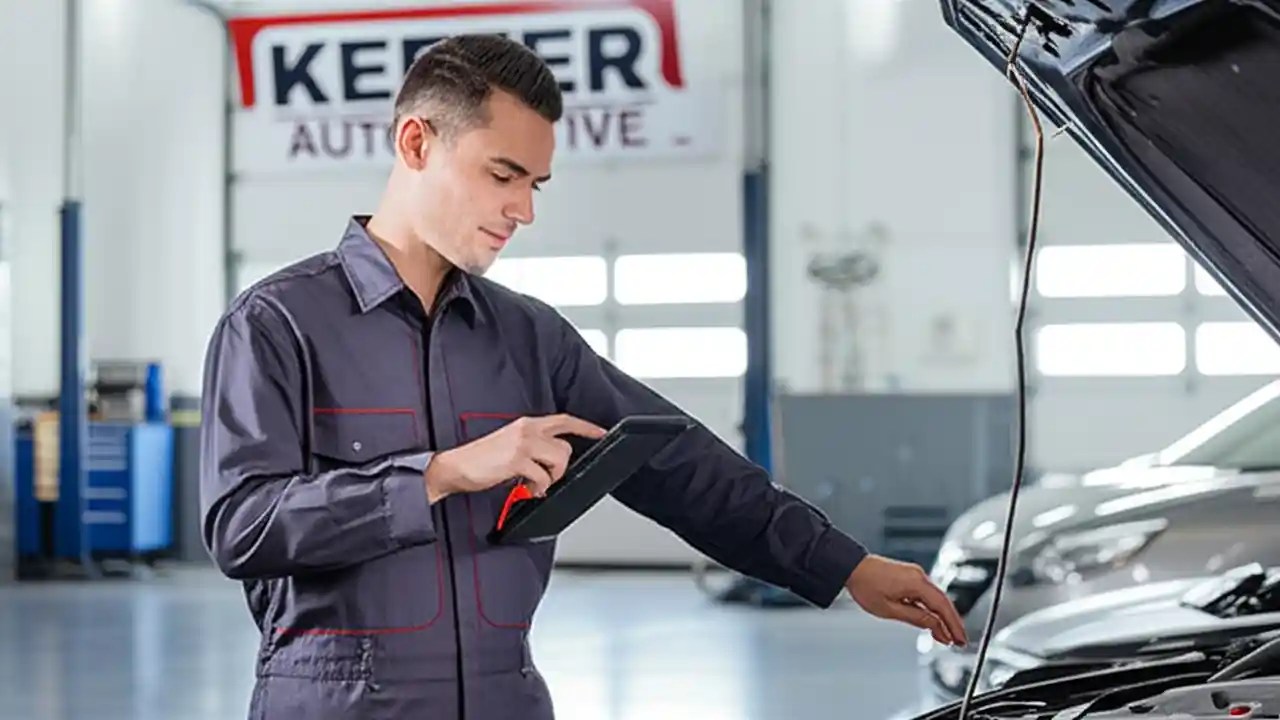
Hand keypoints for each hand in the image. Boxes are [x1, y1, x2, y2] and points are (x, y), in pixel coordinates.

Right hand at [425, 414, 606, 502]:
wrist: (454, 467)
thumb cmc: (479, 459)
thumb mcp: (509, 445)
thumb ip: (532, 446)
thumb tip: (551, 461)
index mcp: (526, 424)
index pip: (564, 420)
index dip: (586, 426)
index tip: (601, 432)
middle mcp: (526, 430)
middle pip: (565, 446)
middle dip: (562, 467)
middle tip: (547, 478)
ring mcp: (522, 444)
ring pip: (559, 460)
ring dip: (551, 478)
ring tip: (534, 484)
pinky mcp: (516, 460)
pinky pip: (543, 477)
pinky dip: (538, 488)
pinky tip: (527, 489)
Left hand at [844, 554, 967, 647]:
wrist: (850, 567)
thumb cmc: (865, 585)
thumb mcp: (890, 610)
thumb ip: (916, 618)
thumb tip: (935, 625)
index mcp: (916, 583)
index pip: (942, 606)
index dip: (953, 625)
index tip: (959, 639)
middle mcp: (919, 576)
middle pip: (943, 602)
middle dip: (952, 623)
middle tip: (958, 640)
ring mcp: (915, 574)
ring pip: (936, 598)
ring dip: (942, 617)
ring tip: (946, 636)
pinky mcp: (909, 576)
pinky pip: (927, 594)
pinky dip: (932, 608)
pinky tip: (932, 620)